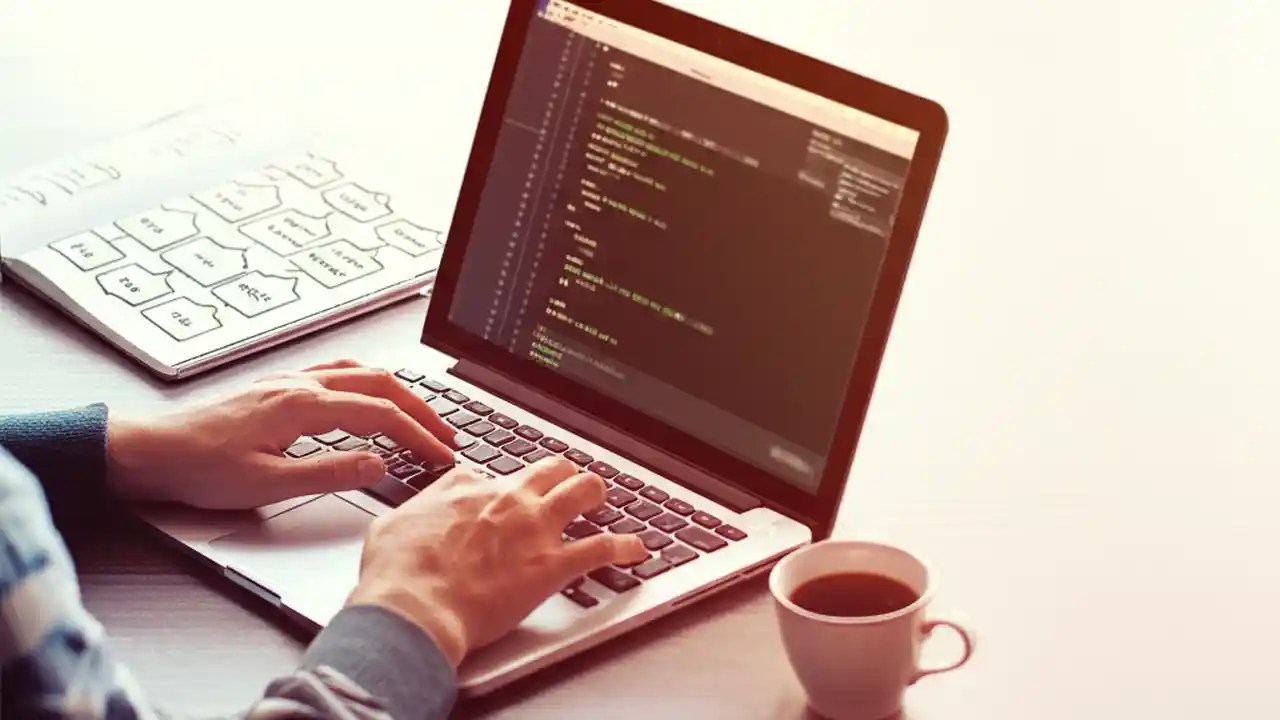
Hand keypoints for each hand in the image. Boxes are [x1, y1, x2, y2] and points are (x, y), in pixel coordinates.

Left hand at [106, 359, 456, 509]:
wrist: (150, 451)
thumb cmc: (199, 470)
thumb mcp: (268, 484)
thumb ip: (329, 472)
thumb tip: (378, 462)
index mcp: (303, 406)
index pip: (381, 414)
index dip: (419, 435)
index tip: (442, 456)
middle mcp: (300, 385)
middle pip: (381, 383)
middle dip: (422, 407)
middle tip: (447, 433)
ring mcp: (288, 382)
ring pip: (361, 372)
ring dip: (398, 391)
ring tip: (420, 414)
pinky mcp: (277, 388)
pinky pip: (337, 372)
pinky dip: (368, 383)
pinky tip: (368, 395)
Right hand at [346, 457, 647, 666]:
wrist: (415, 605)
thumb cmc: (398, 572)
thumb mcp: (393, 524)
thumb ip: (417, 510)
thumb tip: (417, 512)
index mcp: (469, 488)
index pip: (497, 473)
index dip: (502, 487)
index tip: (503, 498)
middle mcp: (509, 500)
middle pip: (551, 468)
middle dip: (562, 474)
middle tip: (565, 485)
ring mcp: (535, 529)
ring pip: (585, 490)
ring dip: (597, 494)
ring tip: (603, 501)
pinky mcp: (553, 565)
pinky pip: (603, 548)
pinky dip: (624, 548)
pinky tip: (636, 550)